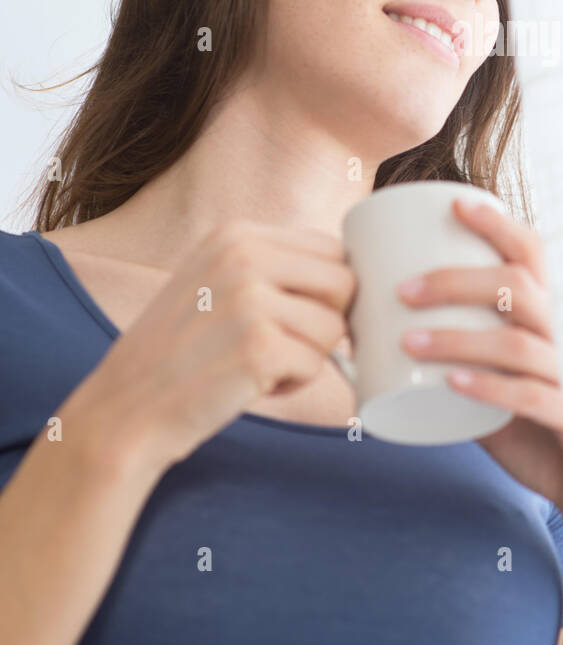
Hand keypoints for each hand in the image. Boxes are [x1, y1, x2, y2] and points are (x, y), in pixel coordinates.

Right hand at [79, 220, 355, 474]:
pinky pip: (317, 365)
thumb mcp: (217, 281)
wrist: (123, 410)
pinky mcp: (258, 348)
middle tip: (283, 346)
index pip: (331, 248)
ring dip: (307, 357)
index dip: (329, 290)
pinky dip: (294, 384)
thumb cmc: (181, 352)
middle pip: (344, 283)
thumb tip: (357, 273)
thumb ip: (275, 266)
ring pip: (334, 328)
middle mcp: (244, 256)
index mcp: (237, 234)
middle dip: (325, 323)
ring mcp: (250, 300)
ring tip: (258, 365)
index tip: (302, 316)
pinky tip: (251, 384)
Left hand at [397, 196, 562, 513]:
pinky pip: (528, 398)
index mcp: (556, 310)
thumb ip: (461, 355)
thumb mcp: (502, 376)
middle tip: (402, 291)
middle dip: (456, 281)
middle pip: (518, 286)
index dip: (498, 224)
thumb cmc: (535, 421)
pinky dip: (488, 388)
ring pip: (515, 342)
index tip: (454, 205)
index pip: (535, 252)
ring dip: (456, 338)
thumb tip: (380, 335)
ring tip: (409, 343)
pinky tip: (452, 384)